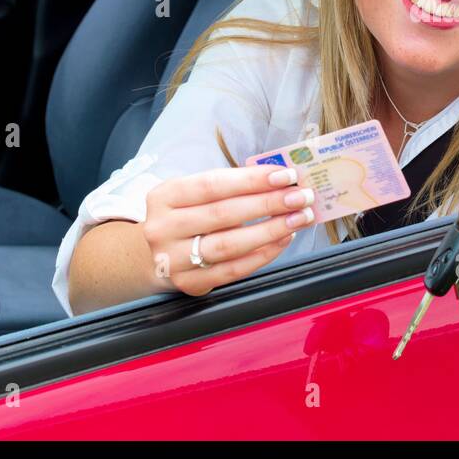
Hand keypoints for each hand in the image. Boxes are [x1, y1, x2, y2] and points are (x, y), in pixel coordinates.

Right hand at [141, 165, 317, 296]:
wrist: (156, 254)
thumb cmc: (186, 216)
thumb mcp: (194, 194)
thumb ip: (232, 186)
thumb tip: (280, 180)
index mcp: (165, 196)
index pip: (213, 184)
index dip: (252, 179)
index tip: (286, 175)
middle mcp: (164, 228)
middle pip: (223, 214)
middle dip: (269, 203)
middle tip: (301, 197)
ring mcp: (174, 260)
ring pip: (230, 244)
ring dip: (271, 230)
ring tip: (299, 218)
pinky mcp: (190, 284)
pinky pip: (234, 270)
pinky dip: (263, 254)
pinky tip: (283, 240)